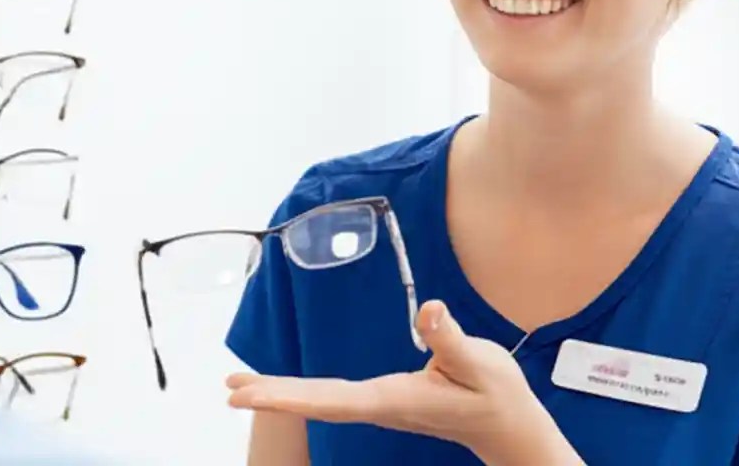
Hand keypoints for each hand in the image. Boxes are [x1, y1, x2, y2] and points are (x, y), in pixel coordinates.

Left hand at [225, 300, 582, 465]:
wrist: (510, 427)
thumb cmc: (496, 397)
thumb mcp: (480, 362)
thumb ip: (450, 338)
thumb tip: (429, 310)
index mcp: (395, 399)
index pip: (331, 399)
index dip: (288, 395)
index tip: (248, 393)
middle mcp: (381, 406)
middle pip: (316, 402)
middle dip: (271, 395)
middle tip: (229, 388)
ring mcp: (380, 406)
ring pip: (321, 401)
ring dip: (281, 393)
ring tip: (240, 385)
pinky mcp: (385, 400)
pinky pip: (333, 397)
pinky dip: (302, 391)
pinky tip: (286, 387)